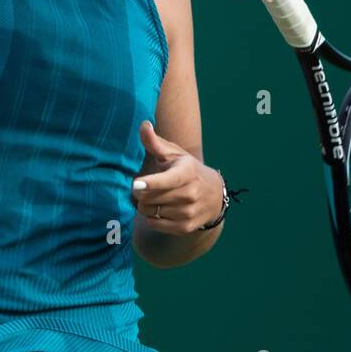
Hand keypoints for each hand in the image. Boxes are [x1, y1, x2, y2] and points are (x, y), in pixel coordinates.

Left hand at [130, 120, 224, 234]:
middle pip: (149, 197)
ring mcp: (188, 212)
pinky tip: (159, 208)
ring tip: (154, 197)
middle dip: (140, 192)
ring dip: (145, 205)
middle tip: (143, 186)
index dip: (149, 183)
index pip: (166, 180)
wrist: (214, 194)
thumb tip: (143, 124)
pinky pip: (155, 224)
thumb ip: (155, 142)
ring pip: (150, 211)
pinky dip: (151, 217)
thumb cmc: (187, 169)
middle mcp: (189, 193)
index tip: (136, 184)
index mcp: (186, 172)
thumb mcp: (174, 154)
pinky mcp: (185, 227)